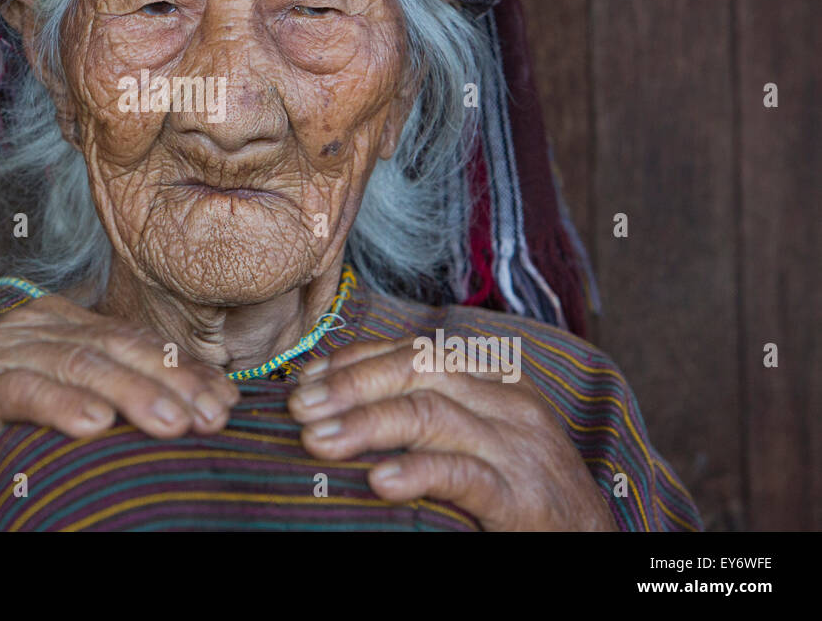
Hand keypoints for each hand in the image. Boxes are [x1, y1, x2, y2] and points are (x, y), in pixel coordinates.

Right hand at [0, 293, 238, 529]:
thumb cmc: (24, 450)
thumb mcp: (92, 414)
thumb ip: (138, 396)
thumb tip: (219, 401)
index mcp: (62, 322)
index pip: (136, 341)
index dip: (184, 370)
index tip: (226, 404)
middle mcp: (30, 327)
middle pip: (113, 348)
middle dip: (169, 383)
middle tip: (209, 418)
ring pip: (76, 365)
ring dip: (129, 394)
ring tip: (170, 424)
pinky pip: (22, 390)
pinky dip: (61, 405)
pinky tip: (94, 425)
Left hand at [288, 339, 616, 530]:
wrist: (595, 544)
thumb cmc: (520, 488)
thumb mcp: (475, 438)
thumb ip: (422, 414)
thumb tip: (335, 401)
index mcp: (493, 381)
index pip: (415, 352)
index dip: (355, 361)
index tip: (307, 378)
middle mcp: (507, 404)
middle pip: (418, 371)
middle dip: (351, 385)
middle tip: (300, 408)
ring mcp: (518, 449)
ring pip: (432, 415)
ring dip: (366, 424)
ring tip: (319, 440)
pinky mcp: (523, 498)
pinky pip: (464, 475)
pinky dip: (418, 473)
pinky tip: (381, 481)